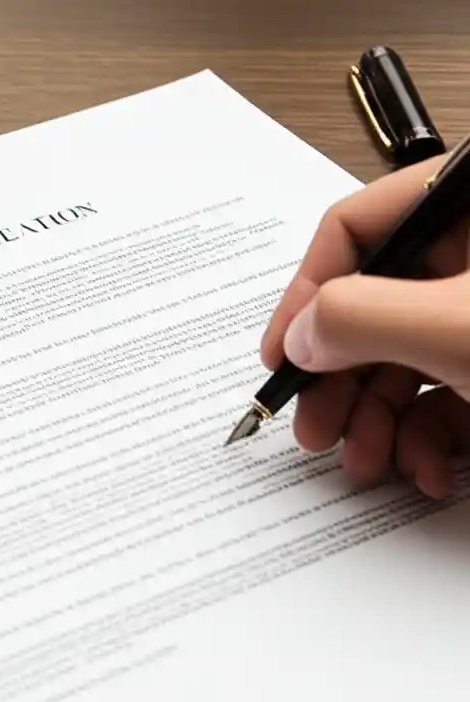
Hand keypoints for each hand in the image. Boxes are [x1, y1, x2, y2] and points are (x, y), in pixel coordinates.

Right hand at [260, 154, 469, 499]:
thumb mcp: (455, 326)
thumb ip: (360, 318)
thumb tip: (303, 335)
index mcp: (466, 203)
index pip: (356, 226)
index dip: (305, 293)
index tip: (280, 355)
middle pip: (376, 303)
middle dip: (342, 380)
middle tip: (314, 430)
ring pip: (409, 356)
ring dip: (378, 421)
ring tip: (366, 464)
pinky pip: (451, 389)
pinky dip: (428, 435)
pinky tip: (424, 470)